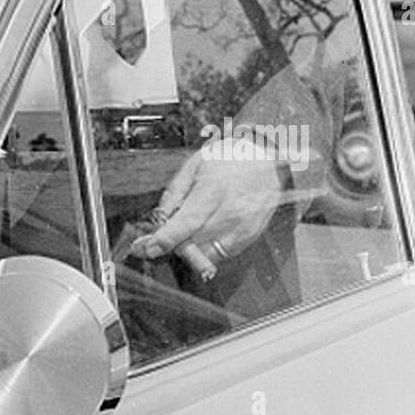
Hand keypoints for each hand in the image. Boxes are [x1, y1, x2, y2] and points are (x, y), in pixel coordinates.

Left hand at [128, 144, 282, 267]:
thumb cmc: (230, 159)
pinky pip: (219, 255)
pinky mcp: (248, 239)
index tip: (146, 248)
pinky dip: (205, 250)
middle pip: (192, 244)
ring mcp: (241, 229)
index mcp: (213, 190)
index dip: (164, 240)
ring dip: (188, 249)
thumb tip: (159, 218)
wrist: (268, 162)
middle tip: (158, 237)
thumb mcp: (195, 165)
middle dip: (171, 243)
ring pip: (204, 255)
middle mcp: (229, 213)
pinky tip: (203, 233)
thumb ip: (174, 193)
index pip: (185, 224)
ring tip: (185, 231)